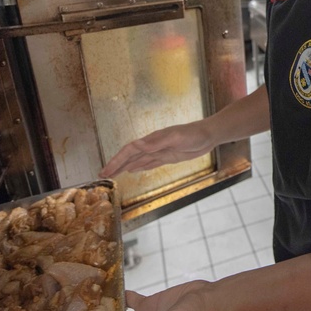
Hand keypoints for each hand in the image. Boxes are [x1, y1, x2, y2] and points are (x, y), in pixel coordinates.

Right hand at [99, 121, 214, 177]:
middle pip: (129, 156)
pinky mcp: (167, 157)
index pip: (129, 151)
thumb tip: (138, 145)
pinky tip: (132, 170)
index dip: (116, 160)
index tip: (105, 170)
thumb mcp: (176, 138)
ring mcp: (160, 151)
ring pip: (137, 161)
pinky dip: (139, 167)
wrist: (208, 134)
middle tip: (102, 175)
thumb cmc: (194, 134)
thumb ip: (157, 142)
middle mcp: (153, 145)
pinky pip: (149, 163)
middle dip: (115, 165)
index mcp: (152, 140)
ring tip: (112, 174)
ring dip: (124, 167)